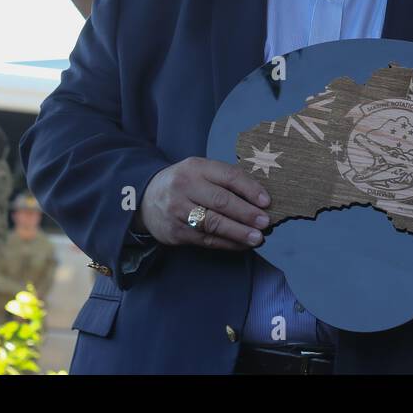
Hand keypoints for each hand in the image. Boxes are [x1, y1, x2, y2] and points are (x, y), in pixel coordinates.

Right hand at [139, 157, 271, 250]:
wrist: (145, 198)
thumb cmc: (185, 183)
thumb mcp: (200, 171)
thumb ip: (226, 180)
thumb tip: (260, 197)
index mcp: (196, 167)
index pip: (228, 176)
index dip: (250, 189)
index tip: (267, 201)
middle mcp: (185, 187)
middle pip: (221, 201)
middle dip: (246, 213)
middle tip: (265, 221)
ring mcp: (178, 210)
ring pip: (213, 223)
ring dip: (238, 232)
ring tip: (257, 237)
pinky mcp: (175, 231)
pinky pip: (205, 240)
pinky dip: (227, 243)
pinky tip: (241, 244)